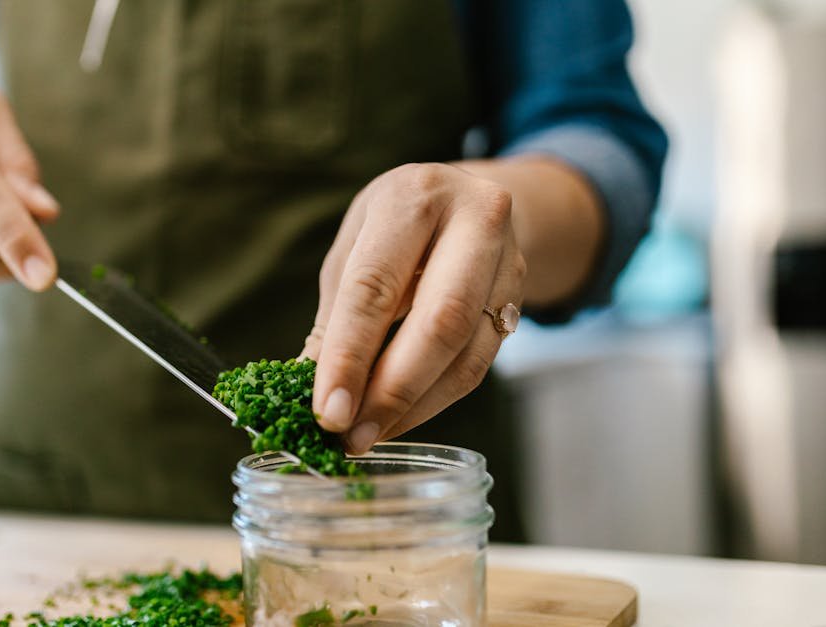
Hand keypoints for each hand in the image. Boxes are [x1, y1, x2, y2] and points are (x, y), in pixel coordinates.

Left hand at [302, 163, 526, 453]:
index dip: (350, 356)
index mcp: (413, 199)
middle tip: (351, 435)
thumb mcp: (355, 249)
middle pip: (440, 320)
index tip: (327, 412)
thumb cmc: (395, 228)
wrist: (467, 202)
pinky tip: (398, 418)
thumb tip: (305, 388)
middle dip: (390, 389)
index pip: (376, 286)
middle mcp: (472, 220)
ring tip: (368, 434)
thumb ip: (336, 317)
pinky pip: (478, 365)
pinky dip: (434, 401)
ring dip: (412, 405)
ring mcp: (507, 261)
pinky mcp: (520, 300)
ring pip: (466, 352)